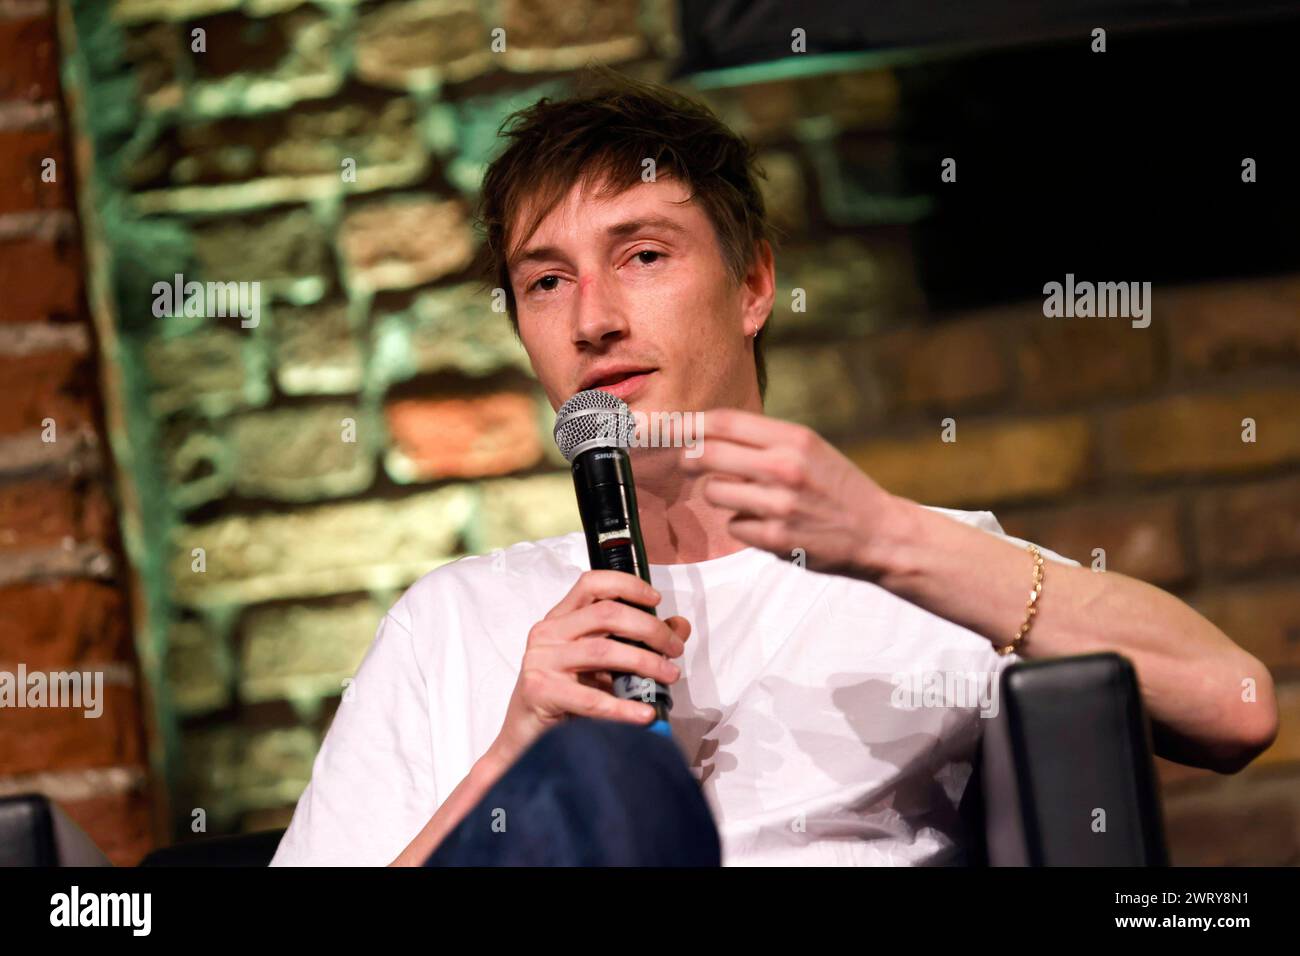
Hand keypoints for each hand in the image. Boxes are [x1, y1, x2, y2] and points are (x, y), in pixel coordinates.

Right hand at [490, 570, 691, 767]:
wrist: (525, 739)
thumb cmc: (566, 698)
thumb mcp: (604, 665)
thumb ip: (639, 642)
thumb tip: (680, 626)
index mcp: (561, 618)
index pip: (592, 583)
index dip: (627, 585)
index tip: (656, 599)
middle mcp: (548, 632)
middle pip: (607, 613)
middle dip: (650, 629)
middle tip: (675, 650)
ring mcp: (541, 660)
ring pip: (604, 651)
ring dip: (645, 663)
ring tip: (670, 677)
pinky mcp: (540, 690)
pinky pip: (590, 698)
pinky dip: (623, 708)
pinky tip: (645, 714)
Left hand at [683, 408, 896, 578]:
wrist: (878, 532)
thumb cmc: (839, 487)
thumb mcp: (810, 448)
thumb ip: (765, 440)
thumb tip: (708, 433)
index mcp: (794, 439)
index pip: (724, 422)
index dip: (691, 423)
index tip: (672, 426)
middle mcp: (784, 468)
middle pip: (707, 454)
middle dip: (689, 458)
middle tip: (687, 462)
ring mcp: (778, 505)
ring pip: (715, 492)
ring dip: (721, 495)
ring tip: (747, 497)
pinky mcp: (775, 538)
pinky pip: (734, 525)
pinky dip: (743, 524)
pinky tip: (768, 523)